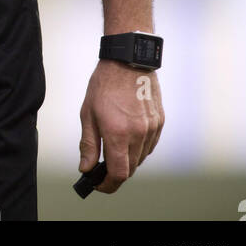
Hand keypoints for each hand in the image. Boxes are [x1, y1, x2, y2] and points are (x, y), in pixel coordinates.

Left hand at [78, 60, 163, 193]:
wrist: (128, 61)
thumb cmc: (105, 84)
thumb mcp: (88, 113)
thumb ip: (88, 144)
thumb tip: (86, 168)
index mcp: (119, 133)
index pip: (118, 174)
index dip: (108, 184)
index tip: (99, 184)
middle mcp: (138, 134)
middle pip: (130, 169)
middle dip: (116, 173)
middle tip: (102, 167)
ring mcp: (151, 129)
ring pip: (141, 158)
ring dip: (128, 160)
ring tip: (114, 147)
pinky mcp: (159, 122)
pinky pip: (150, 145)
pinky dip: (139, 148)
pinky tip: (128, 138)